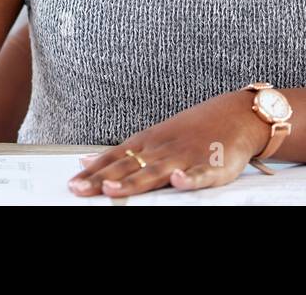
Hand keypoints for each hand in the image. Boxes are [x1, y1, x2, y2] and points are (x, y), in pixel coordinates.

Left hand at [68, 90, 268, 196]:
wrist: (233, 115)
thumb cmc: (190, 131)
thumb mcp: (151, 138)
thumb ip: (120, 154)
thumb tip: (84, 161)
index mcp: (146, 144)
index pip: (113, 159)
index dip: (92, 173)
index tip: (72, 185)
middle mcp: (161, 150)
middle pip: (128, 167)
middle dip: (103, 180)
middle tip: (80, 190)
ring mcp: (185, 157)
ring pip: (156, 172)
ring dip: (134, 181)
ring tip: (113, 190)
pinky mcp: (212, 166)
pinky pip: (200, 174)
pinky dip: (190, 179)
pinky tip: (178, 182)